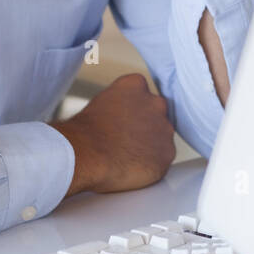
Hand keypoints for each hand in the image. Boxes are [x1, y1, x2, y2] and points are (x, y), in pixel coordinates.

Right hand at [49, 73, 176, 197]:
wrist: (88, 154)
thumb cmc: (85, 133)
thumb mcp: (100, 105)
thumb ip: (119, 106)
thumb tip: (120, 120)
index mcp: (135, 85)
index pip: (141, 93)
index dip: (132, 110)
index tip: (123, 121)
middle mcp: (155, 103)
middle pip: (155, 114)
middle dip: (145, 126)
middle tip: (126, 141)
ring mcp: (164, 128)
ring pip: (161, 137)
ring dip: (149, 146)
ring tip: (126, 157)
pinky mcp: (168, 152)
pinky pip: (162, 159)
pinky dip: (151, 165)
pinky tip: (132, 168)